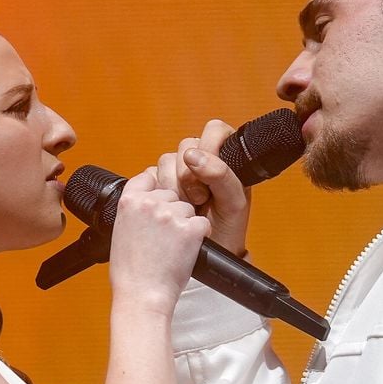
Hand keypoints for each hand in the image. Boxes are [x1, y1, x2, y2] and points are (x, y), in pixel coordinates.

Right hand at [108, 169, 210, 315]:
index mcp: (128, 201)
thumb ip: (134, 210)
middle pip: (172, 194)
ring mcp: (170, 214)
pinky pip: (202, 223)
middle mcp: (149, 203)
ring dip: (185, 225)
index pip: (149, 177)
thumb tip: (147, 198)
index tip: (156, 206)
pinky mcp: (190, 228)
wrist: (141, 294)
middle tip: (163, 238)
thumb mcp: (120, 231)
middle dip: (172, 211)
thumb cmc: (130, 271)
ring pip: (188, 208)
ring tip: (171, 248)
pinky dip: (198, 236)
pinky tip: (184, 251)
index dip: (156, 191)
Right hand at [156, 119, 251, 256]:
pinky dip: (160, 193)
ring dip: (174, 187)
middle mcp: (202, 159)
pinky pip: (150, 176)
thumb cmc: (225, 229)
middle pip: (184, 146)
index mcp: (226, 156)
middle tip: (200, 198)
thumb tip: (193, 156)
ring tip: (188, 206)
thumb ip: (221, 174)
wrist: (205, 254)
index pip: (213, 130)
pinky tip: (173, 207)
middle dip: (189, 176)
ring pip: (165, 161)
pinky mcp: (159, 184)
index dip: (208, 150)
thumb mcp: (232, 203)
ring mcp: (179, 170)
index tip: (208, 177)